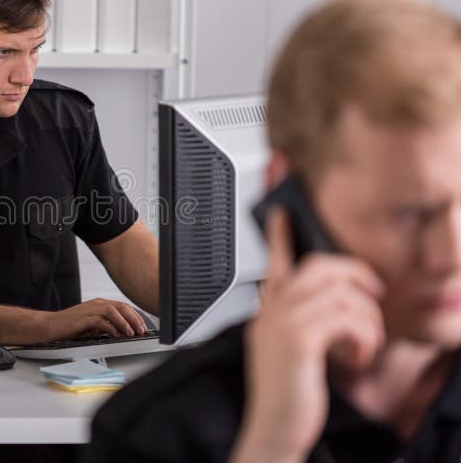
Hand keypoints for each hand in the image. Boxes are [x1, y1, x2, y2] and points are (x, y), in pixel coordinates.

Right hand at [40, 298, 147, 341]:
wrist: (49, 326)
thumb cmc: (69, 326)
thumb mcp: (92, 324)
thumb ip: (105, 325)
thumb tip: (121, 332)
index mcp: (99, 304)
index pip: (122, 306)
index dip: (134, 315)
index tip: (142, 326)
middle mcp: (96, 304)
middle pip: (120, 306)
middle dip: (133, 318)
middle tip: (141, 330)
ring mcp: (89, 310)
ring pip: (112, 311)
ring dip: (124, 322)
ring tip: (131, 333)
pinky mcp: (82, 319)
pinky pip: (100, 321)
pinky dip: (110, 328)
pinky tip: (115, 335)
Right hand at [230, 209, 385, 462]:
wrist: (272, 430)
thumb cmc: (286, 395)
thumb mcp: (289, 352)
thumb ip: (301, 324)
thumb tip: (334, 307)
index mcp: (267, 313)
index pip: (274, 263)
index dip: (278, 234)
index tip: (281, 210)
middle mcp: (271, 313)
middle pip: (318, 268)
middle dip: (355, 275)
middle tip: (373, 293)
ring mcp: (282, 325)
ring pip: (340, 294)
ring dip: (367, 320)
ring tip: (365, 344)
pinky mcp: (299, 342)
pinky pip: (346, 320)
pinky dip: (364, 338)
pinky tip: (357, 358)